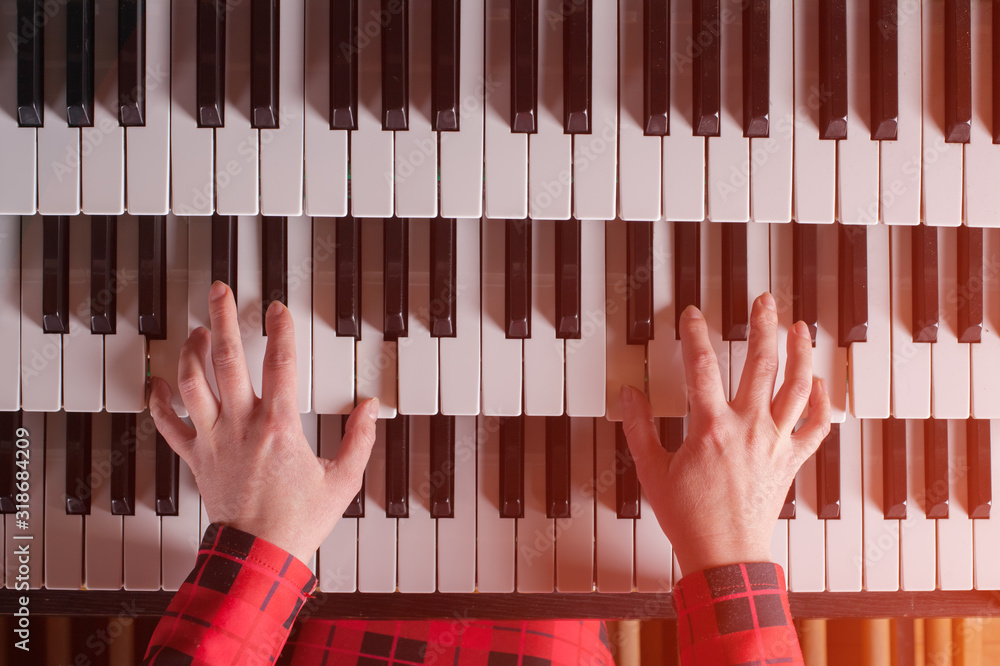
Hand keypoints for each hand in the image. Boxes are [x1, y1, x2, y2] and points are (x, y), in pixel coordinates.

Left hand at [149, 281, 377, 563]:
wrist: (259, 556)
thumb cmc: (299, 521)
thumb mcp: (343, 480)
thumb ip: (360, 439)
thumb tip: (370, 407)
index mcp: (279, 426)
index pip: (280, 363)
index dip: (280, 330)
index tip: (277, 308)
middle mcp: (241, 425)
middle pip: (226, 359)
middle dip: (222, 318)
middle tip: (219, 290)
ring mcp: (214, 440)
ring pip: (193, 383)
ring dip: (192, 351)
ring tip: (199, 330)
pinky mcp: (196, 458)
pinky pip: (170, 425)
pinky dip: (159, 402)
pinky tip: (157, 382)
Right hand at [620, 292, 830, 575]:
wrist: (724, 556)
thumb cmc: (689, 518)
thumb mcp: (652, 471)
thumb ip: (639, 428)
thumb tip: (629, 395)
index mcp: (711, 428)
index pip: (702, 366)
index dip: (696, 334)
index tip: (693, 315)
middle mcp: (748, 428)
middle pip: (761, 364)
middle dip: (763, 326)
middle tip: (764, 301)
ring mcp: (774, 443)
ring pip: (797, 388)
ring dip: (801, 354)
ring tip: (801, 328)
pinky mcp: (790, 461)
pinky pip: (815, 427)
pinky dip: (821, 403)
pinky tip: (818, 384)